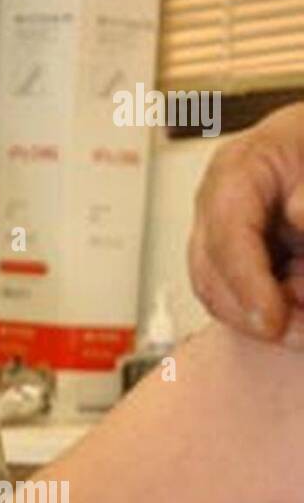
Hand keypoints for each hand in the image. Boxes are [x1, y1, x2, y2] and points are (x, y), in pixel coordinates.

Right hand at [188, 103, 303, 345]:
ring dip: (258, 318)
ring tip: (300, 323)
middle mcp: (216, 203)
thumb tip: (299, 219)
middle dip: (250, 313)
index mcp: (237, 169)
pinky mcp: (231, 254)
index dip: (246, 284)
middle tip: (299, 333)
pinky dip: (264, 311)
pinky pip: (233, 295)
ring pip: (216, 292)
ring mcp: (217, 229)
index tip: (272, 321)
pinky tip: (294, 312)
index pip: (225, 235)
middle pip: (208, 272)